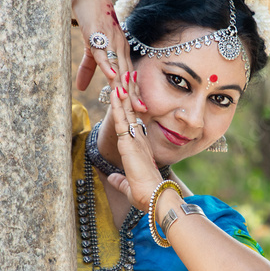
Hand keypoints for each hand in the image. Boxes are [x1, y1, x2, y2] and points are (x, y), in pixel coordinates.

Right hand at [71, 0, 145, 111]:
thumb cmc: (92, 20)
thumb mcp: (90, 48)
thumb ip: (87, 68)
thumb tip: (80, 89)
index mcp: (120, 53)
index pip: (128, 78)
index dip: (133, 96)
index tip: (139, 113)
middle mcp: (120, 48)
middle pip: (127, 76)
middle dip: (133, 96)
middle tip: (140, 115)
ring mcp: (111, 42)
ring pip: (118, 67)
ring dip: (123, 85)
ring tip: (129, 102)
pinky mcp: (98, 35)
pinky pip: (103, 52)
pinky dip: (107, 64)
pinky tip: (111, 76)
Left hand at [103, 83, 163, 208]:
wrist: (156, 198)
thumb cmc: (146, 196)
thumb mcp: (128, 186)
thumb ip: (120, 180)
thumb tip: (113, 178)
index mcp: (138, 147)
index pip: (131, 121)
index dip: (128, 106)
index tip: (125, 91)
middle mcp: (137, 139)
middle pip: (131, 110)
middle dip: (127, 92)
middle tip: (126, 72)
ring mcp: (134, 139)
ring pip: (126, 110)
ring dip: (122, 92)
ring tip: (120, 72)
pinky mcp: (129, 143)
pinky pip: (122, 119)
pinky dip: (118, 104)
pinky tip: (115, 90)